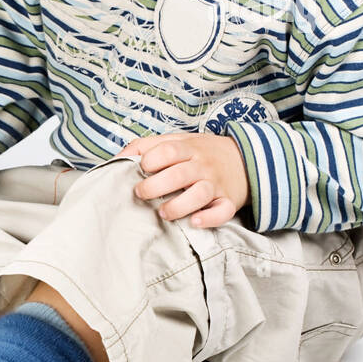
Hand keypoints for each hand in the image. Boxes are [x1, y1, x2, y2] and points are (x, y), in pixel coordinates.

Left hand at [120, 132, 248, 228]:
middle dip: (155, 186)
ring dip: (178, 206)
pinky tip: (194, 222)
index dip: (150, 160)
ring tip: (163, 213)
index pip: (168, 150)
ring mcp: (216, 184)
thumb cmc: (201, 152)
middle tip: (141, 193)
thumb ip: (147, 145)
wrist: (245, 159)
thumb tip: (117, 157)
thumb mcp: (177, 140)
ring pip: (199, 194)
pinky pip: (222, 212)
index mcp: (188, 148)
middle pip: (179, 174)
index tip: (141, 170)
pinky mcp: (228, 201)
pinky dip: (209, 218)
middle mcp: (202, 165)